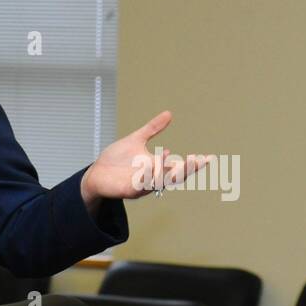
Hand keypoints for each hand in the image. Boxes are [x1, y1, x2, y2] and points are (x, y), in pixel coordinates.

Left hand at [80, 110, 213, 202]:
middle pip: (175, 177)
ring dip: (165, 170)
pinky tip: (149, 163)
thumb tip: (169, 114)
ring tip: (170, 156)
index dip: (195, 164)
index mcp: (157, 167)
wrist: (96, 173)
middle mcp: (153, 178)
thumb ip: (153, 129)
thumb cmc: (116, 160)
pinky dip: (147, 176)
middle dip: (187, 169)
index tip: (209, 158)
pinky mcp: (129, 191)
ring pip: (159, 181)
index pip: (180, 167)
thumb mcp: (136, 140)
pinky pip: (142, 185)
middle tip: (198, 160)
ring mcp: (142, 186)